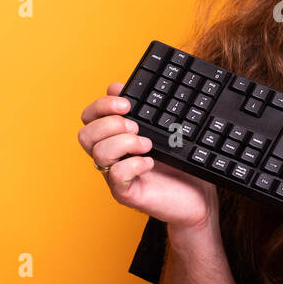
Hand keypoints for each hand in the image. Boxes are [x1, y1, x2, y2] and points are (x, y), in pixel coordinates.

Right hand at [77, 81, 217, 233]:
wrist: (197, 197)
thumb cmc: (179, 164)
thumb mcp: (163, 130)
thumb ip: (140, 109)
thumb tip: (116, 86)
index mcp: (115, 137)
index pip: (89, 117)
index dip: (101, 105)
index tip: (126, 102)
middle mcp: (112, 156)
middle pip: (85, 134)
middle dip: (109, 124)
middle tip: (136, 127)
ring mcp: (116, 176)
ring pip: (98, 153)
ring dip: (124, 142)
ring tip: (148, 145)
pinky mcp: (126, 193)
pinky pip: (115, 176)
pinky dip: (133, 164)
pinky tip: (150, 162)